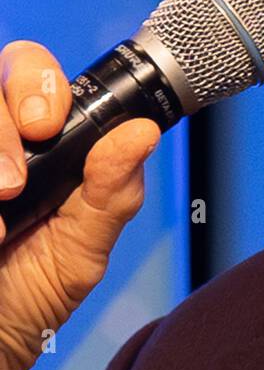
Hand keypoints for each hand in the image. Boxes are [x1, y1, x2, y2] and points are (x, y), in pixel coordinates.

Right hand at [0, 40, 158, 369]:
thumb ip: (113, 192)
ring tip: (0, 200)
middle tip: (14, 176)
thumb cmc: (29, 298)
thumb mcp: (83, 249)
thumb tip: (143, 133)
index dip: (39, 81)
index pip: (30, 71)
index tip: (50, 123)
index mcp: (35, 141)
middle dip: (8, 109)